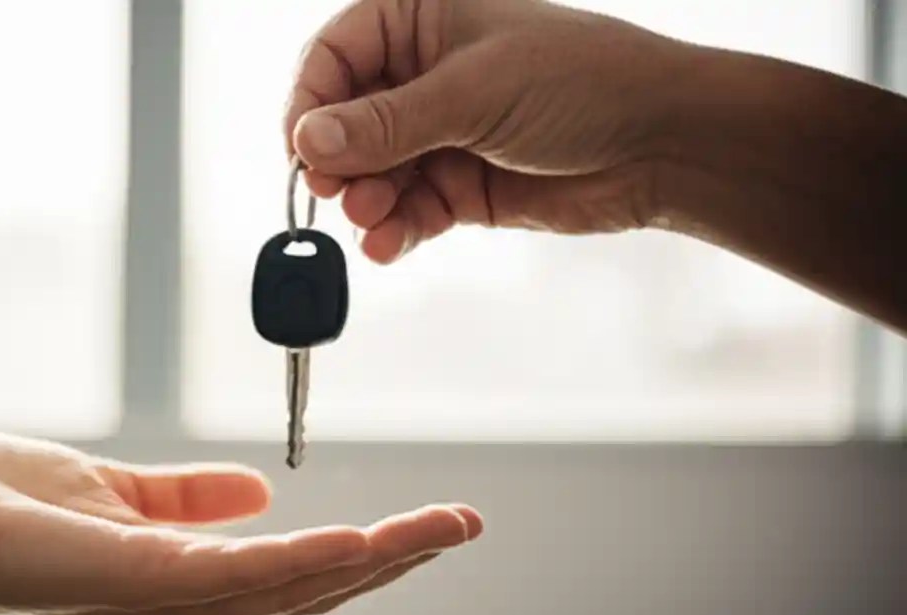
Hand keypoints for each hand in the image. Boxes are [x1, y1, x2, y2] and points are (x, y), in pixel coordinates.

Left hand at [0, 432, 481, 614]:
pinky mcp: (140, 582)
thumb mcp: (115, 489)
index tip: (428, 520)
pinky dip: (307, 560)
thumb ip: (183, 497)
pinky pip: (242, 576)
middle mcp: (187, 601)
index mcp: (185, 575)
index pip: (295, 570)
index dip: (367, 551)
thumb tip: (258, 491)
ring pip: (295, 586)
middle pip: (314, 587)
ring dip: (376, 559)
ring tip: (442, 527)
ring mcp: (167, 600)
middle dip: (396, 560)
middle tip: (465, 524)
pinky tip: (357, 537)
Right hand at [284, 0, 686, 263]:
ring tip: (373, 219)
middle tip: (335, 190)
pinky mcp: (460, 185)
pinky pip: (406, 209)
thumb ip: (386, 122)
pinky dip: (394, 229)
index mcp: (422, 18)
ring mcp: (441, 133)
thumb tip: (307, 141)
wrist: (663, 144)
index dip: (310, 101)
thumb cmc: (582, 82)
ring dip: (365, 200)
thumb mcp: (474, 92)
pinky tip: (388, 243)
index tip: (300, 148)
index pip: (335, 53)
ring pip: (372, 172)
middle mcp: (424, 74)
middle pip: (345, 119)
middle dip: (337, 159)